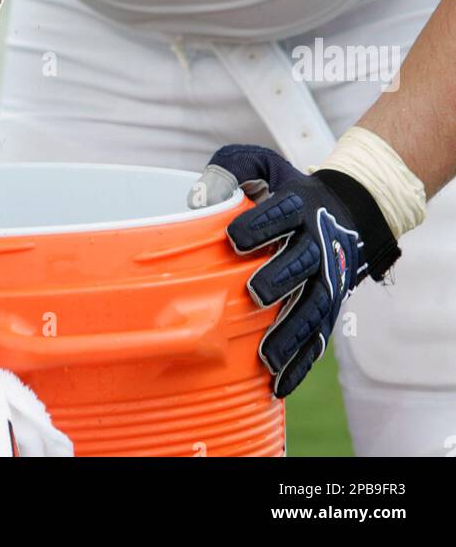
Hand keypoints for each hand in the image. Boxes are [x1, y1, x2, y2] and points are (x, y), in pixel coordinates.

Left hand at [196, 144, 400, 396]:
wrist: (346, 207)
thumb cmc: (283, 185)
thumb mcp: (258, 164)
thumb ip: (229, 171)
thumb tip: (201, 200)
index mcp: (297, 205)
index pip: (281, 213)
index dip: (259, 224)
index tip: (234, 238)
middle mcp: (315, 243)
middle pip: (301, 263)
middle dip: (279, 279)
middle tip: (255, 294)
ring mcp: (326, 279)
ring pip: (313, 309)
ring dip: (291, 333)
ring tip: (267, 357)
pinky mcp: (328, 307)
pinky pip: (317, 339)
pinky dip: (300, 363)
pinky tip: (279, 384)